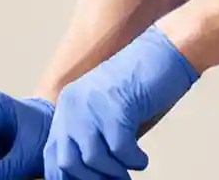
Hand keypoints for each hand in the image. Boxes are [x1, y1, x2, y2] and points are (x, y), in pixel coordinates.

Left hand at [43, 26, 199, 179]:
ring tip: (129, 173)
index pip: (51, 155)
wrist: (166, 50)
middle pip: (67, 162)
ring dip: (114, 173)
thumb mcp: (107, 112)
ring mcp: (92, 104)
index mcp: (66, 106)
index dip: (66, 178)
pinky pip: (119, 150)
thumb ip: (94, 139)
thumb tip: (92, 174)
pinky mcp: (116, 106)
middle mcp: (72, 104)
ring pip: (92, 160)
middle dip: (92, 179)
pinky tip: (142, 158)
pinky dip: (133, 161)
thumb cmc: (142, 84)